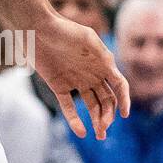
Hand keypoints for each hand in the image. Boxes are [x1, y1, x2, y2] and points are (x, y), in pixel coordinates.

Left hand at [31, 12, 129, 139]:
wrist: (37, 28)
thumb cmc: (64, 29)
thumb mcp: (88, 38)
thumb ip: (102, 55)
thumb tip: (113, 70)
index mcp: (102, 65)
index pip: (119, 86)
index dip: (124, 100)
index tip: (124, 114)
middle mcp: (92, 75)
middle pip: (106, 100)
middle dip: (108, 116)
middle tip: (104, 129)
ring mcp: (76, 81)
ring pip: (92, 106)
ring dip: (97, 121)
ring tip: (98, 134)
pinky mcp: (59, 86)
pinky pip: (68, 107)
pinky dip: (75, 120)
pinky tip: (81, 132)